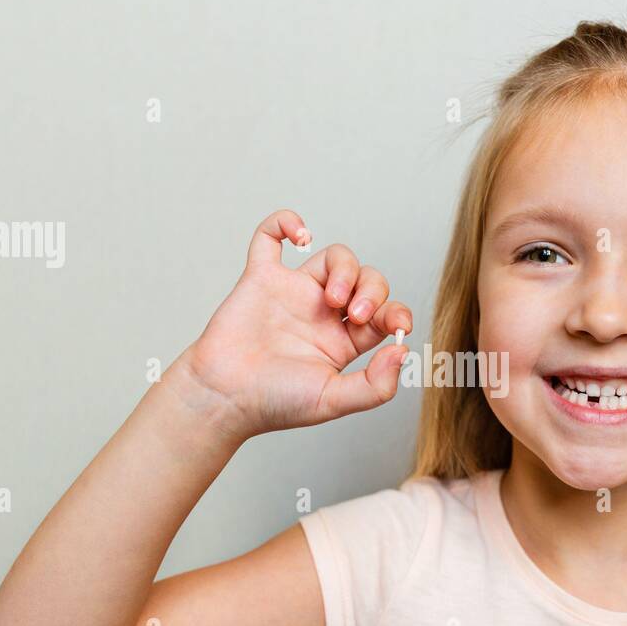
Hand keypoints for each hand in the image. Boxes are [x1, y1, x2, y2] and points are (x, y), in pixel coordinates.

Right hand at [179, 209, 412, 437]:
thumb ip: (375, 386)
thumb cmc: (273, 403)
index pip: (384, 314)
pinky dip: (285, 222)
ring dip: (344, 268)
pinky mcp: (261, 279)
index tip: (397, 325)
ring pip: (334, 257)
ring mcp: (293, 293)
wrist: (224, 397)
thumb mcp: (333, 402)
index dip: (397, 313)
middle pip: (366, 279)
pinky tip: (300, 233)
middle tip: (352, 314)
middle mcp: (322, 314)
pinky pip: (270, 237)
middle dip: (371, 290)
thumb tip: (402, 351)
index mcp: (343, 342)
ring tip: (332, 297)